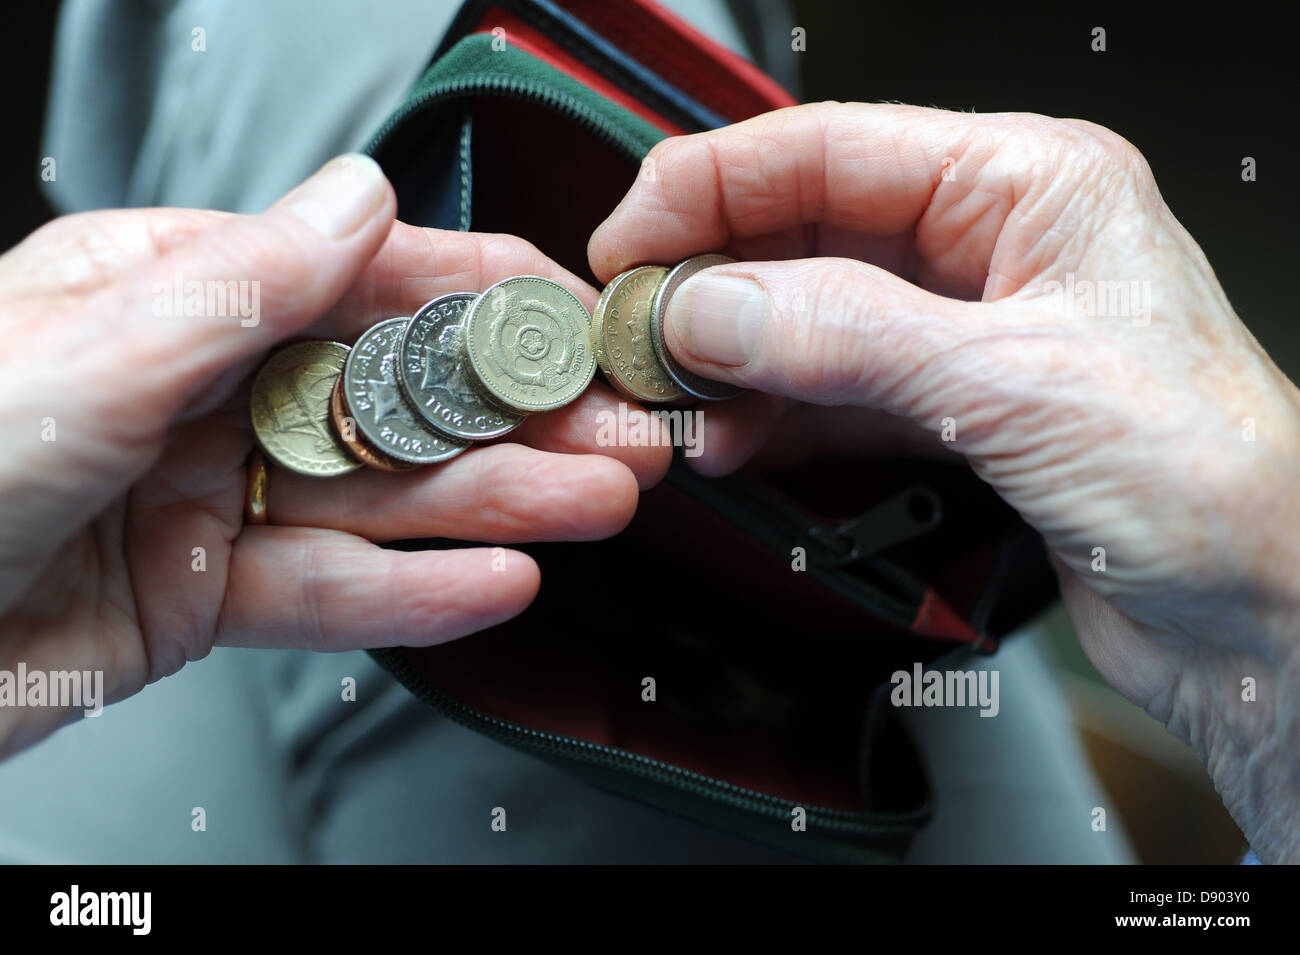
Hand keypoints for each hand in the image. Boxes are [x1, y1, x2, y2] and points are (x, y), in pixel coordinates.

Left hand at [0, 155, 668, 757]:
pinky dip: (414, 593)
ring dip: (492, 504)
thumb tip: (360, 198)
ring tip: (592, 505)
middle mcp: (201, 387)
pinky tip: (494, 583)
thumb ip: (242, 281)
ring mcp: (210, 495)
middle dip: (513, 416)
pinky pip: (329, 592)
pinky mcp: (207, 595)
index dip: (479, 296)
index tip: (576, 319)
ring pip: (377, 497)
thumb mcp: (88, 354)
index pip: (358, 277)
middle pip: (390, 397)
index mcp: (171, 290)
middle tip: (617, 435)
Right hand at [590, 103, 1299, 860]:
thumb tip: (708, 307)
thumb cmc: (1215, 479)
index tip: (627, 242)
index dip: (710, 188)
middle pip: (807, 234)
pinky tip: (726, 439)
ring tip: (667, 398)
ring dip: (730, 360)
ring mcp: (968, 335)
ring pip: (809, 321)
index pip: (827, 149)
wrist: (1269, 616)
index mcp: (1029, 184)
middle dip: (710, 283)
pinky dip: (772, 419)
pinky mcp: (954, 414)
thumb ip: (843, 336)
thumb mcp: (1010, 385)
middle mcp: (994, 248)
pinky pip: (834, 397)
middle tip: (631, 333)